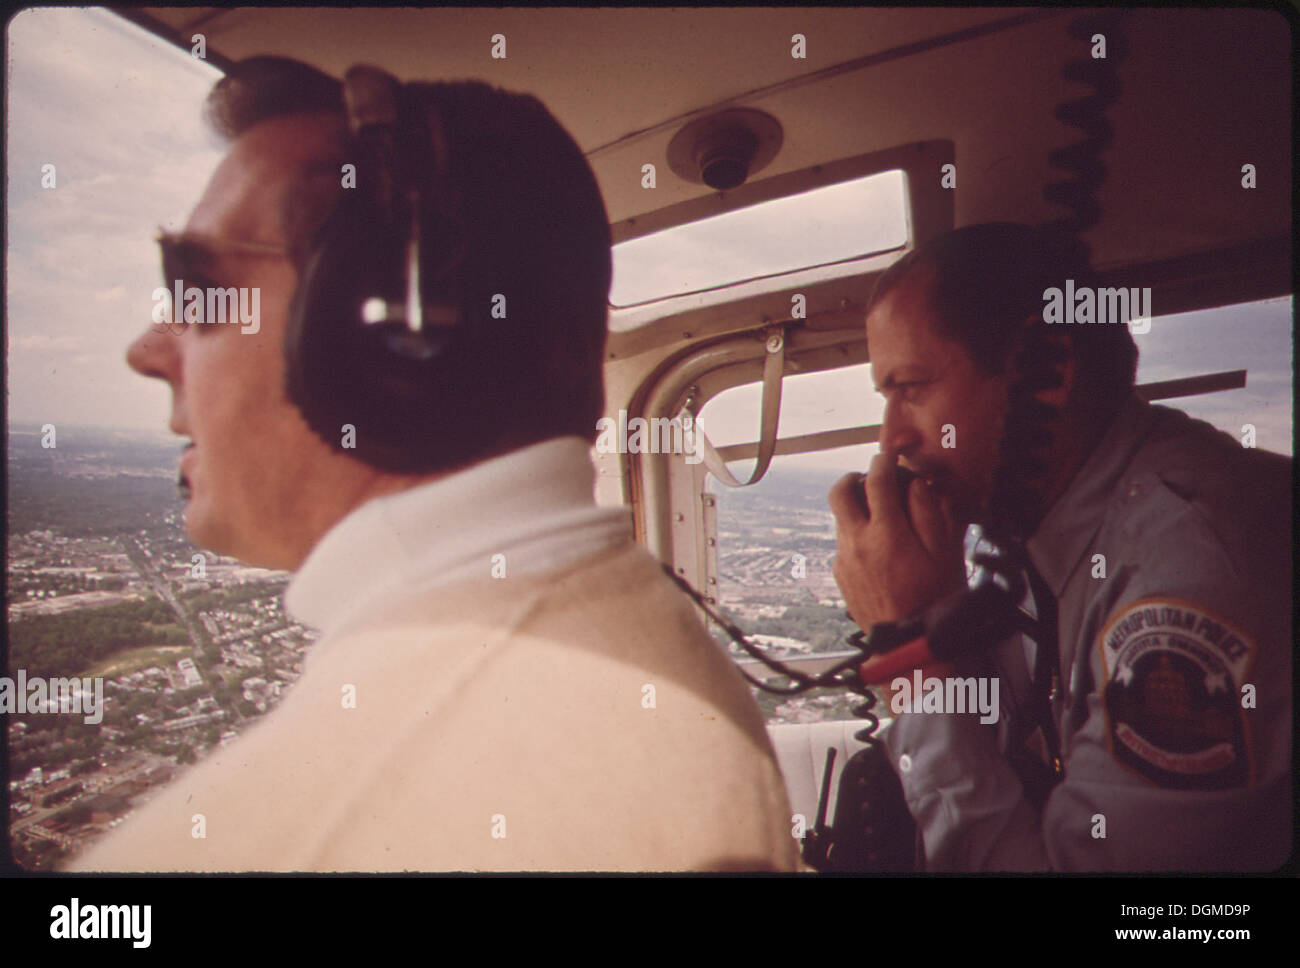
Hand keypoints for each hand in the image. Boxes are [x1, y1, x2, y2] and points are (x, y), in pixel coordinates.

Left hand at [829, 447, 966, 629]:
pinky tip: (879, 549)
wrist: (908, 648)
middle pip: (838, 493)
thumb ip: (930, 515)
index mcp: (886, 534)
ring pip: (840, 519)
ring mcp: (845, 560)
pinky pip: (844, 544)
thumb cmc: (933, 602)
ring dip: (856, 510)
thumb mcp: (944, 556)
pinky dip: (857, 536)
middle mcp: (857, 543)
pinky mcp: (840, 576)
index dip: (883, 461)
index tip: (889, 456)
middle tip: (869, 477)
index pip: (876, 481)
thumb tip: (916, 485)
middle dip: (852, 478)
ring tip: (882, 517)